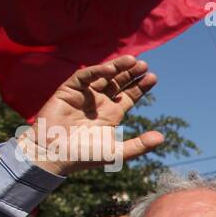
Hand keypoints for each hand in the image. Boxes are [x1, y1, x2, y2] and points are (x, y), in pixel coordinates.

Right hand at [17, 54, 162, 175]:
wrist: (53, 155)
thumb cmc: (83, 156)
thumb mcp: (116, 152)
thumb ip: (139, 145)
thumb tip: (162, 138)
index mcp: (111, 114)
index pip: (129, 95)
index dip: (140, 86)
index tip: (153, 77)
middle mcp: (99, 102)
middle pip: (118, 83)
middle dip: (131, 74)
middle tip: (144, 65)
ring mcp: (84, 95)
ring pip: (103, 76)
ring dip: (117, 68)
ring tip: (133, 61)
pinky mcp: (68, 90)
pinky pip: (84, 77)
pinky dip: (97, 72)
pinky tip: (110, 69)